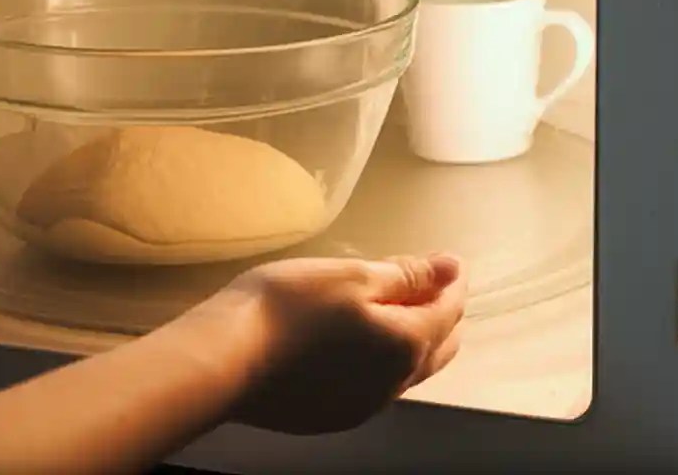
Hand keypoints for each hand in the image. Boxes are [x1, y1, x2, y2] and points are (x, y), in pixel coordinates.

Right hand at [212, 254, 466, 434]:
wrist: (225, 360)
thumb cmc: (289, 306)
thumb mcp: (351, 275)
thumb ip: (405, 276)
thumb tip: (448, 269)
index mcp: (406, 344)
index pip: (449, 310)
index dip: (452, 281)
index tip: (447, 260)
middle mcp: (395, 384)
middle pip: (438, 347)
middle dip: (442, 313)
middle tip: (427, 282)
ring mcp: (364, 406)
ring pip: (407, 370)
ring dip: (412, 338)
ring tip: (391, 308)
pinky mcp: (333, 417)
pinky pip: (375, 386)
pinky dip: (381, 360)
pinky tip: (357, 344)